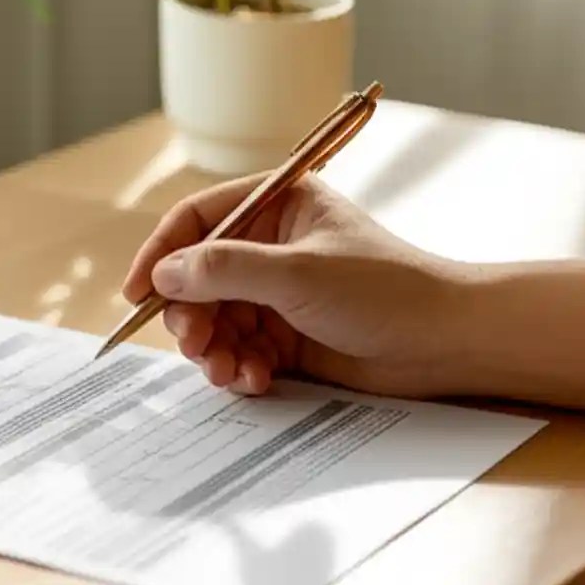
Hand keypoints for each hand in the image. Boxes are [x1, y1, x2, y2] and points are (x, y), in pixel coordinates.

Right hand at [123, 172, 473, 397]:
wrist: (448, 344)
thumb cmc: (386, 289)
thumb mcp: (296, 272)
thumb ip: (223, 269)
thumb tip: (163, 273)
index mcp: (276, 205)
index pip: (196, 219)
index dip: (160, 253)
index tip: (136, 292)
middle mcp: (270, 245)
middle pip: (197, 277)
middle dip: (189, 314)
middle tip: (195, 343)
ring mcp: (276, 292)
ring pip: (213, 319)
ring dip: (211, 348)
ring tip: (226, 370)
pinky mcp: (285, 336)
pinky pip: (238, 349)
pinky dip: (237, 367)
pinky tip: (253, 380)